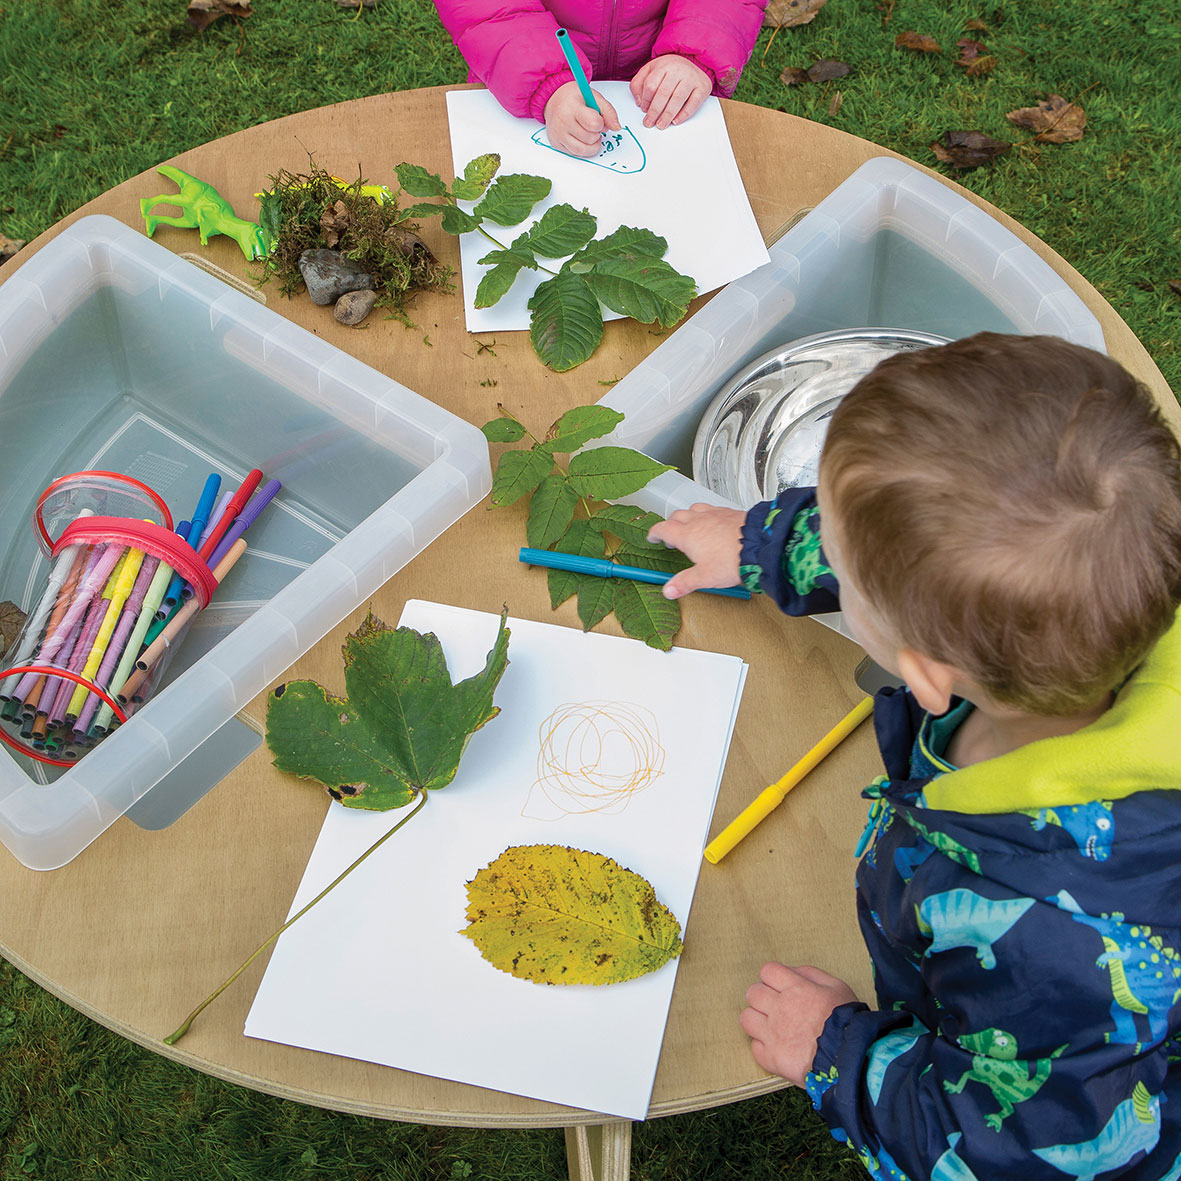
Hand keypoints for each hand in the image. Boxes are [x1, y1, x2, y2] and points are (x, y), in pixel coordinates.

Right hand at [544, 81, 620, 156]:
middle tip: (591, 124)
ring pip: (584, 150)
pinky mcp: (557, 144)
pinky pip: (576, 154)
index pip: (594, 124)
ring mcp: (559, 135)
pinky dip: (584, 148)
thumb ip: (608, 111)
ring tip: (589, 133)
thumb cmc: (573, 98)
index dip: (600, 123)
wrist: (553, 99)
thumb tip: (616, 127)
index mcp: (572, 108)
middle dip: (596, 133)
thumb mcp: (593, 96)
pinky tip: (582, 138)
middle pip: (590, 138)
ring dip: (592, 143)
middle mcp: (563, 123)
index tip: (597, 118)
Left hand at [630, 54, 710, 128]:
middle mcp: (678, 70)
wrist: (694, 63)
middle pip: (663, 93)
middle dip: (654, 111)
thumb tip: (639, 102)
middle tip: (649, 123)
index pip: (651, 84)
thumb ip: (639, 83)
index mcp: (663, 65)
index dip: (646, 100)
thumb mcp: (651, 70)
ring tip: (661, 125)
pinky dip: (684, 114)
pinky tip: (675, 121)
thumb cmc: (670, 71)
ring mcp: (691, 78)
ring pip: (677, 99)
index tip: (644, 110)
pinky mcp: (702, 87)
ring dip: (667, 115)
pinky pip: (693, 103)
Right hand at [646, 503, 745, 598]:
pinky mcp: (728, 512)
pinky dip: (707, 514)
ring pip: (694, 508)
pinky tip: (713, 523)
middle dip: (671, 524)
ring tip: (691, 525)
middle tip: (671, 535)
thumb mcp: (704, 577)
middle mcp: (698, 520)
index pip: (663, 529)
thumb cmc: (732, 559)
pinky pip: (712, 508)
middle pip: (676, 516)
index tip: (653, 537)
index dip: (655, 533)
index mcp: (687, 535)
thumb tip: (669, 590)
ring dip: (688, 516)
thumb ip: (684, 583)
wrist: (759, 544)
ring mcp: (714, 514)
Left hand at [740, 962, 858, 1085]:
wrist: (852, 1059)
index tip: (780, 987)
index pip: (767, 971)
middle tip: (775, 1007)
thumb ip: (811, 974)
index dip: (773, 978)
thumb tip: (792, 971)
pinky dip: (764, 1048)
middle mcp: (779, 1008)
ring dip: (757, 1021)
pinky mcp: (772, 1058)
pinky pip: (755, 1048)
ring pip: (746, 1018)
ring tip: (771, 1027)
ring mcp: (773, 1034)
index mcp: (795, 988)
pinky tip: (778, 1048)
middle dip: (762, 997)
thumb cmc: (848, 1022)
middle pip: (753, 993)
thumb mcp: (837, 987)